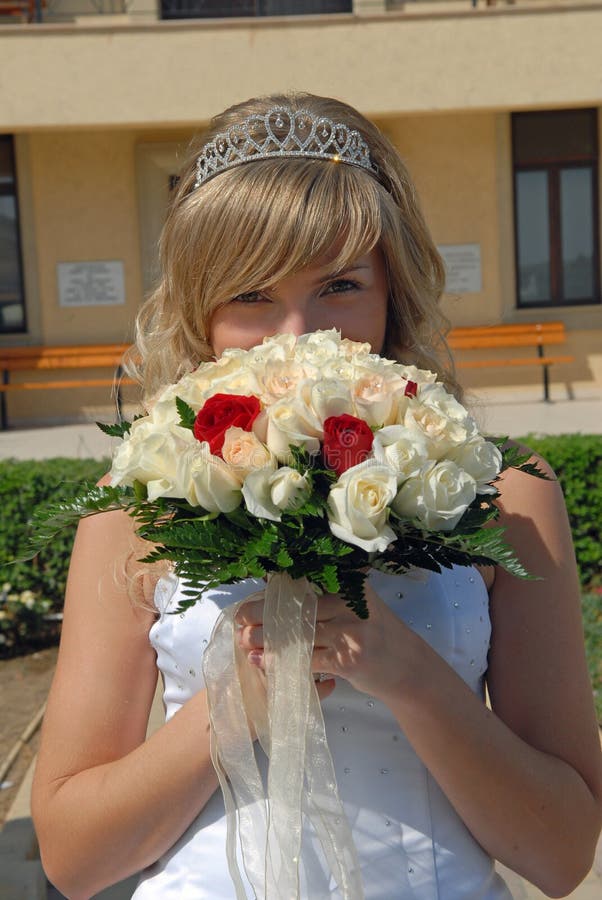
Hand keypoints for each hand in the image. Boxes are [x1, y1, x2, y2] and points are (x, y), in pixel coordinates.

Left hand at [235, 583, 414, 702]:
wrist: (408, 668)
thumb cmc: (374, 634)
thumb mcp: (356, 605)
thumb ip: (326, 596)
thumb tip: (274, 587)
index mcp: (350, 585)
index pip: (305, 581)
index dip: (274, 590)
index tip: (250, 596)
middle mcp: (350, 603)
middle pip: (297, 606)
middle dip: (263, 613)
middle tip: (240, 619)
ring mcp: (351, 631)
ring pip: (298, 633)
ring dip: (266, 639)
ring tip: (245, 642)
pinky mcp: (348, 660)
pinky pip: (306, 658)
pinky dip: (281, 661)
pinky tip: (264, 662)